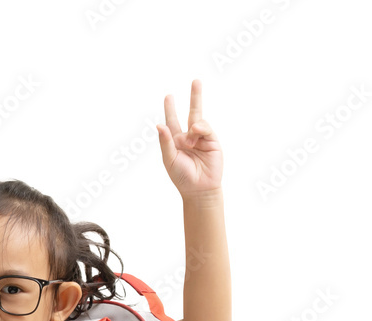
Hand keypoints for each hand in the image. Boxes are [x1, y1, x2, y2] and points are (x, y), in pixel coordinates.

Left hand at [156, 79, 222, 198]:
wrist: (199, 189)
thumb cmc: (182, 177)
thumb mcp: (169, 159)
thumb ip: (165, 141)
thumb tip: (159, 124)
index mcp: (176, 141)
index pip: (172, 121)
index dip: (170, 108)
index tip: (169, 96)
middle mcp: (189, 137)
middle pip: (192, 112)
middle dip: (195, 97)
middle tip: (196, 80)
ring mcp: (201, 138)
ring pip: (198, 120)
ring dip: (193, 126)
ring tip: (190, 143)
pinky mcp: (212, 141)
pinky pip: (205, 127)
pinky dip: (200, 128)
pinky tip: (196, 135)